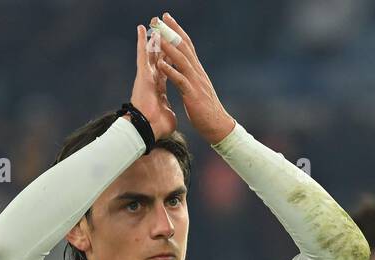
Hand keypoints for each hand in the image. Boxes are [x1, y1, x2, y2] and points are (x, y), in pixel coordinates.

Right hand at [132, 23, 176, 139]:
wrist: (148, 128)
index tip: (173, 48)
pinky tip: (142, 29)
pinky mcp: (143, 74)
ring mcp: (147, 76)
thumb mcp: (168, 114)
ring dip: (153, 37)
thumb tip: (169, 114)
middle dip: (162, 43)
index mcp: (159, 87)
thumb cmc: (157, 126)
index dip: (170, 58)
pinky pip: (143, 54)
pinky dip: (142, 42)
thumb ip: (169, 110)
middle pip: (159, 56)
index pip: (166, 68)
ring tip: (155, 23)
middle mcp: (153, 79)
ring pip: (151, 52)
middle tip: (164, 28)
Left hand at [151, 13, 235, 143]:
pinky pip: (180, 80)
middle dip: (171, 32)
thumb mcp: (198, 88)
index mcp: (197, 70)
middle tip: (160, 18)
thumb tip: (184, 68)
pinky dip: (170, 70)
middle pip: (184, 47)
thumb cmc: (206, 109)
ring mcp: (195, 82)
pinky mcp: (192, 94)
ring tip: (157, 37)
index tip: (167, 19)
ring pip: (181, 60)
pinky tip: (160, 63)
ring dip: (168, 47)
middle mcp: (197, 72)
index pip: (187, 46)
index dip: (177, 31)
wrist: (217, 125)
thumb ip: (191, 76)